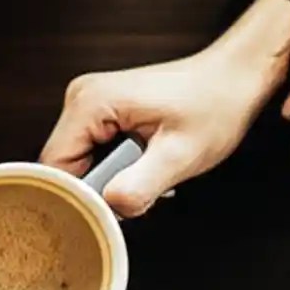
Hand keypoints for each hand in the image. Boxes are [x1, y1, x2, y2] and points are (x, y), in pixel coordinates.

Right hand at [41, 0, 289, 217]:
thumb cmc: (216, 103)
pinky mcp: (100, 112)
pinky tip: (142, 167)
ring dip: (108, 182)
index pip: (55, 169)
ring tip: (146, 174)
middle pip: (63, 168)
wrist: (235, 77)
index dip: (78, 198)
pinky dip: (114, 171)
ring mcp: (89, 103)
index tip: (109, 213)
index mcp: (90, 103)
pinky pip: (91, 155)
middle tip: (139, 191)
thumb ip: (140, 187)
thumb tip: (107, 208)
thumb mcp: (181, 155)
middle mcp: (81, 98)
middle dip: (97, 191)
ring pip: (77, 166)